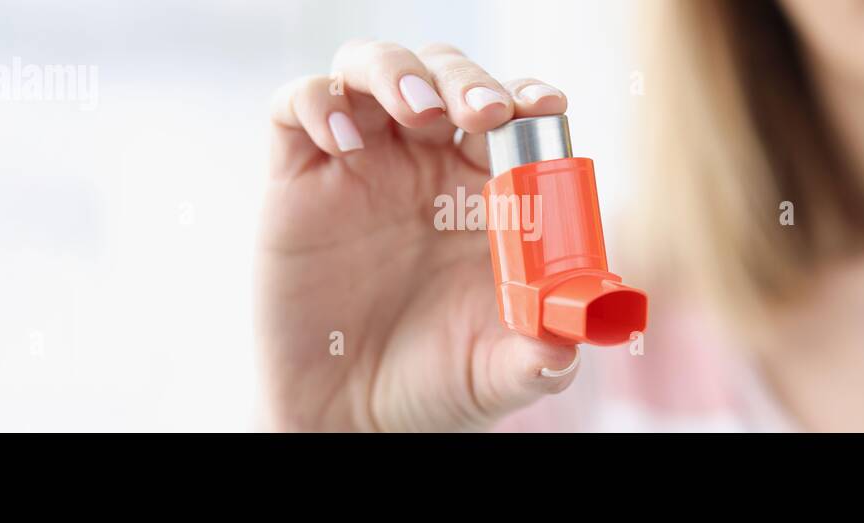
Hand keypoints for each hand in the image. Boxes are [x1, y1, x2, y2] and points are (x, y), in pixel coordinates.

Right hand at [259, 40, 578, 431]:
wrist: (350, 418)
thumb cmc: (434, 384)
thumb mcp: (499, 375)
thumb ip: (541, 359)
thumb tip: (568, 343)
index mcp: (485, 193)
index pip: (512, 115)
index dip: (528, 97)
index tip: (544, 107)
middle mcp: (425, 166)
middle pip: (447, 77)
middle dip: (468, 78)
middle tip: (484, 111)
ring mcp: (361, 165)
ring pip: (373, 69)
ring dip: (399, 71)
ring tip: (418, 110)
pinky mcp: (298, 178)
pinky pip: (296, 106)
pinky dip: (317, 103)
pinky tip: (343, 142)